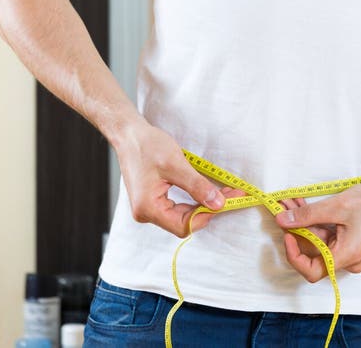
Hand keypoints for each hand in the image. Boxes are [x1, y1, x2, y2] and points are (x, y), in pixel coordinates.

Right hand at [113, 119, 245, 237]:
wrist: (129, 134)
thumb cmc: (147, 146)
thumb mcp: (176, 164)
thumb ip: (197, 186)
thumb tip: (217, 203)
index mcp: (148, 208)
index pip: (184, 225)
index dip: (207, 215)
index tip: (227, 201)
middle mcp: (146, 213)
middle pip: (184, 221)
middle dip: (208, 208)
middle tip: (231, 194)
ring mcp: (148, 207)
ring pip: (181, 214)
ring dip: (202, 203)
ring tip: (222, 191)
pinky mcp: (152, 199)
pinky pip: (176, 205)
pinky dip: (192, 198)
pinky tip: (204, 189)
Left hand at [274, 181, 360, 281]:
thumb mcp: (339, 205)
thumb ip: (309, 215)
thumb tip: (283, 220)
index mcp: (347, 257)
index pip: (311, 271)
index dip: (294, 254)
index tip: (286, 231)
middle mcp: (350, 261)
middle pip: (315, 253)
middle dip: (297, 230)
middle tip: (285, 206)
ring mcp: (354, 253)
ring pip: (323, 243)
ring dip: (307, 224)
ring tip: (294, 202)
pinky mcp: (357, 243)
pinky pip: (333, 238)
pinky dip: (320, 224)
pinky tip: (310, 207)